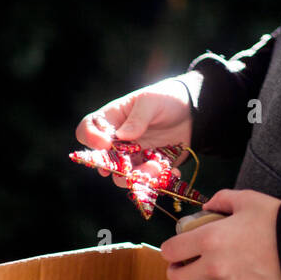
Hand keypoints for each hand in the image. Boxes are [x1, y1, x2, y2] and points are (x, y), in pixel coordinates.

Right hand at [75, 76, 194, 189]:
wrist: (193, 112)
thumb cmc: (167, 98)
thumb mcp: (152, 101)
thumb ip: (138, 118)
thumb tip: (122, 137)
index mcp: (112, 119)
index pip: (87, 129)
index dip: (90, 139)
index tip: (105, 145)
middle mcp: (117, 141)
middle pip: (103, 161)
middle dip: (116, 167)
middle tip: (131, 166)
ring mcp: (132, 156)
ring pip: (123, 176)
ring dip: (138, 176)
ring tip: (159, 166)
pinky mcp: (149, 167)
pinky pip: (146, 181)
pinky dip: (157, 181)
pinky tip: (173, 171)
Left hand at [160, 188, 280, 279]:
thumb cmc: (273, 217)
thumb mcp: (245, 198)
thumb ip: (220, 200)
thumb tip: (206, 208)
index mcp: (210, 239)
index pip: (170, 252)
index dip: (170, 249)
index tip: (177, 248)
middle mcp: (215, 268)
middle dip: (178, 274)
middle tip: (186, 267)